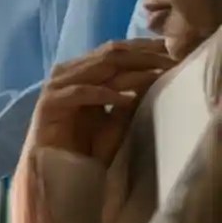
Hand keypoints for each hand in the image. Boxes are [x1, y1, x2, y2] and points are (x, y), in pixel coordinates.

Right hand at [28, 39, 174, 165]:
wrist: (57, 174)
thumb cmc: (86, 149)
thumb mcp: (118, 118)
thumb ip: (129, 94)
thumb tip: (155, 71)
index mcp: (83, 73)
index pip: (115, 50)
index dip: (145, 48)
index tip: (174, 50)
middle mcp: (69, 74)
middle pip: (109, 54)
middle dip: (143, 55)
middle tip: (171, 59)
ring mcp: (56, 87)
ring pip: (97, 67)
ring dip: (130, 69)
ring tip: (157, 72)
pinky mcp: (49, 104)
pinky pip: (81, 92)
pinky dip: (106, 94)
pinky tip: (127, 98)